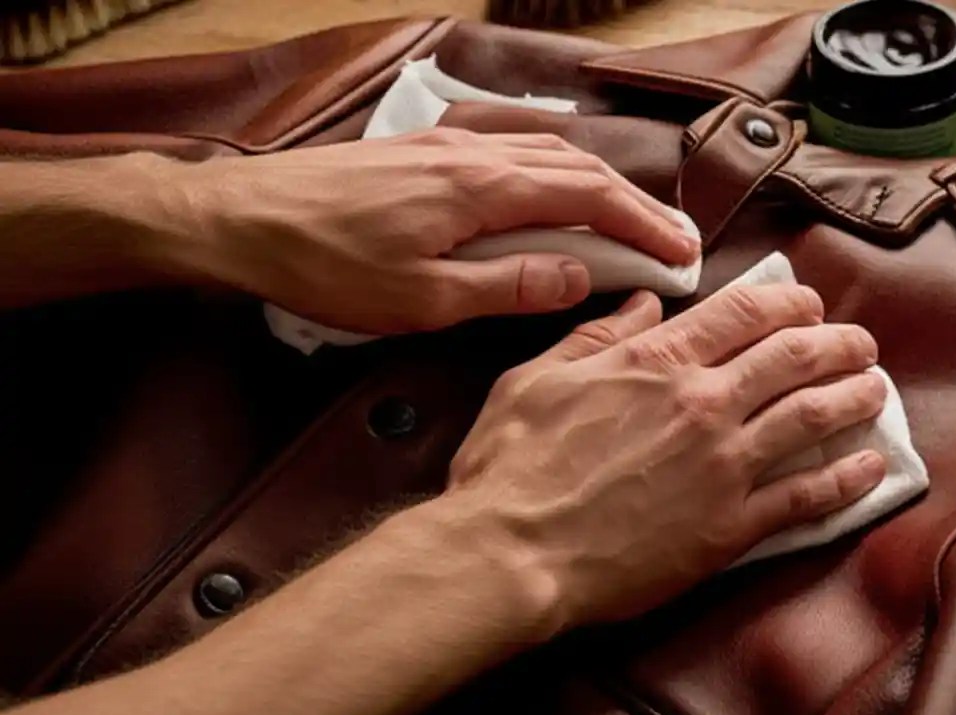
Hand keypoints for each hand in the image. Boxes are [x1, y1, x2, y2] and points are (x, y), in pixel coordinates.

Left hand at [169, 128, 697, 332]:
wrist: (241, 218)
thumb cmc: (323, 265)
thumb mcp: (423, 300)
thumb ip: (508, 286)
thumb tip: (578, 278)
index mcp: (482, 189)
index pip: (591, 199)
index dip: (646, 226)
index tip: (685, 254)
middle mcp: (474, 154)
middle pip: (580, 167)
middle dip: (635, 204)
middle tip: (671, 242)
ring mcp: (448, 146)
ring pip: (547, 152)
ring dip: (597, 185)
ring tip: (625, 222)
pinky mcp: (424, 151)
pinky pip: (511, 147)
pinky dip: (552, 168)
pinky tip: (551, 188)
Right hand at [442, 285, 886, 627]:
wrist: (512, 553)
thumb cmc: (512, 466)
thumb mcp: (536, 378)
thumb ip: (597, 337)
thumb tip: (644, 305)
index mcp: (657, 361)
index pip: (744, 312)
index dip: (788, 301)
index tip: (809, 304)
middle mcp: (703, 403)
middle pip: (795, 357)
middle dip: (838, 342)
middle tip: (858, 343)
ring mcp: (723, 465)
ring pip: (814, 416)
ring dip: (856, 395)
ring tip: (877, 388)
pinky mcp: (730, 527)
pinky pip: (807, 496)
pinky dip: (847, 478)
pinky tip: (872, 466)